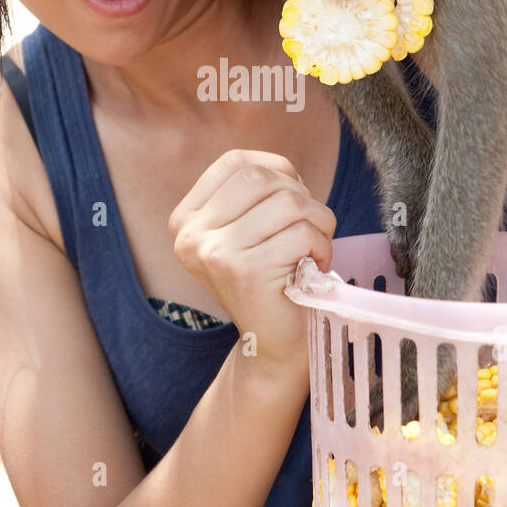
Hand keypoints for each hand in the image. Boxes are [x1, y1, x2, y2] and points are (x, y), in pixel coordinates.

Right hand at [168, 148, 336, 372]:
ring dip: (318, 221)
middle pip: (259, 178)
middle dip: (300, 195)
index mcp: (185, 219)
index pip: (233, 162)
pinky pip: (301, 233)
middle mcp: (191, 235)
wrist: (274, 345)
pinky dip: (322, 246)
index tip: (293, 195)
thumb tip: (286, 170)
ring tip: (315, 247)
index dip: (274, 167)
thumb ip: (254, 194)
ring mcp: (215, 253)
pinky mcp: (246, 271)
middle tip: (310, 226)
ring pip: (287, 202)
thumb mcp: (248, 230)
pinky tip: (314, 266)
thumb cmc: (270, 279)